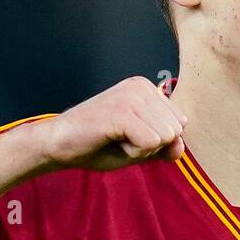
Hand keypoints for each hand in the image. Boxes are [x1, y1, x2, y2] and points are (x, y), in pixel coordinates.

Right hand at [38, 77, 186, 171]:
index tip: (128, 135)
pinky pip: (150, 143)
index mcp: (148, 89)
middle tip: (120, 139)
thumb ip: (165, 147)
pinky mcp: (122, 111)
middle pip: (175, 131)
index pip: (179, 124)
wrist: (58, 145)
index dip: (156, 141)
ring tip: (115, 139)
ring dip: (140, 149)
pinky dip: (132, 152)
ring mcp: (131, 96)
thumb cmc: (98, 145)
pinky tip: (111, 141)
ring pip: (164, 138)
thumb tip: (180, 146)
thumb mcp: (140, 149)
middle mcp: (142, 86)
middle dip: (150, 146)